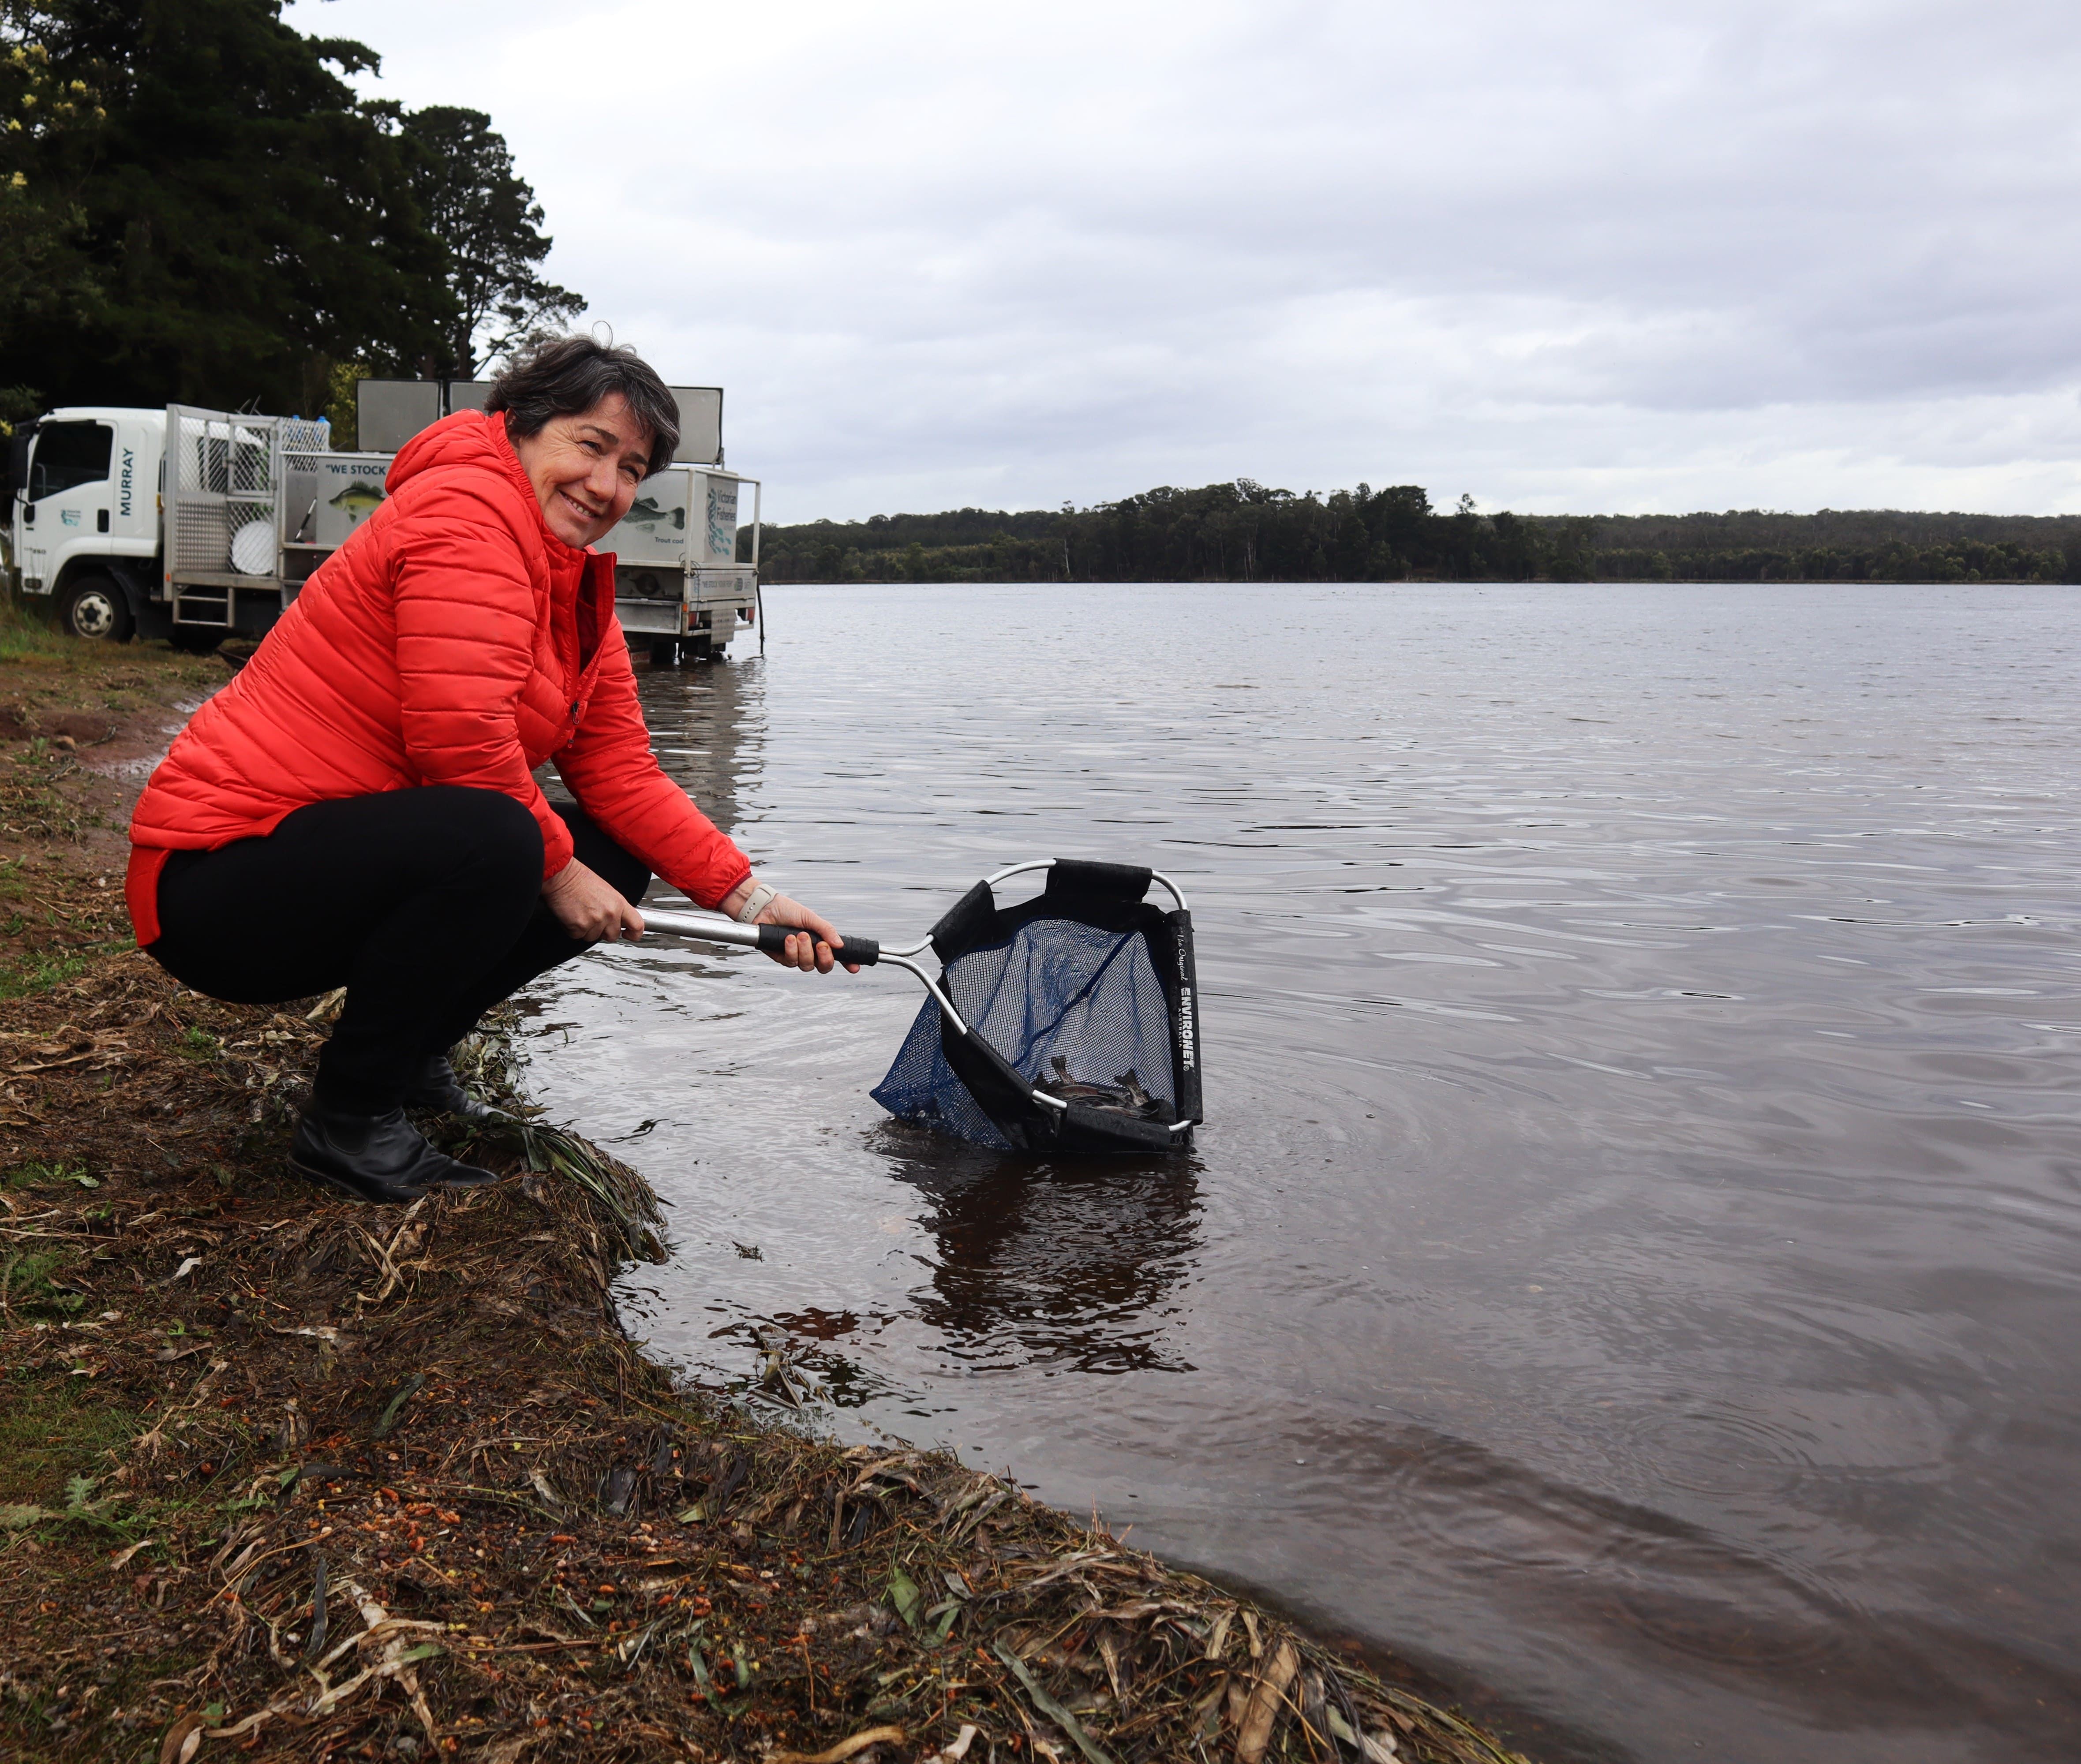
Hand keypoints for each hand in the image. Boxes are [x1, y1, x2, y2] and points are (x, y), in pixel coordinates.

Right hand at [543, 859, 644, 943]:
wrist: (562, 876)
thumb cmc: (580, 880)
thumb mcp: (606, 892)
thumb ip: (614, 907)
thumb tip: (616, 920)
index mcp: (619, 903)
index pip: (637, 925)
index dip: (634, 934)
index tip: (628, 934)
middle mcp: (610, 913)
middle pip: (613, 935)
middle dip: (602, 931)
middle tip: (592, 918)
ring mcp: (595, 921)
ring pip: (593, 937)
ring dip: (585, 929)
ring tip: (580, 912)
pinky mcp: (580, 927)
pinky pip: (577, 936)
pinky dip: (572, 928)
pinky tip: (571, 915)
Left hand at [723, 878, 857, 973]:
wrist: (765, 908)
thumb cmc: (787, 910)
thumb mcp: (811, 918)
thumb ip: (827, 930)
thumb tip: (840, 944)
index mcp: (820, 941)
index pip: (837, 956)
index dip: (847, 963)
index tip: (854, 966)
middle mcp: (810, 951)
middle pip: (824, 967)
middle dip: (825, 958)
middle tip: (821, 945)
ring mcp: (796, 956)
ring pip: (807, 966)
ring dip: (804, 951)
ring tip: (799, 935)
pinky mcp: (782, 958)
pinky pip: (791, 962)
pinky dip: (791, 951)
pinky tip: (788, 939)